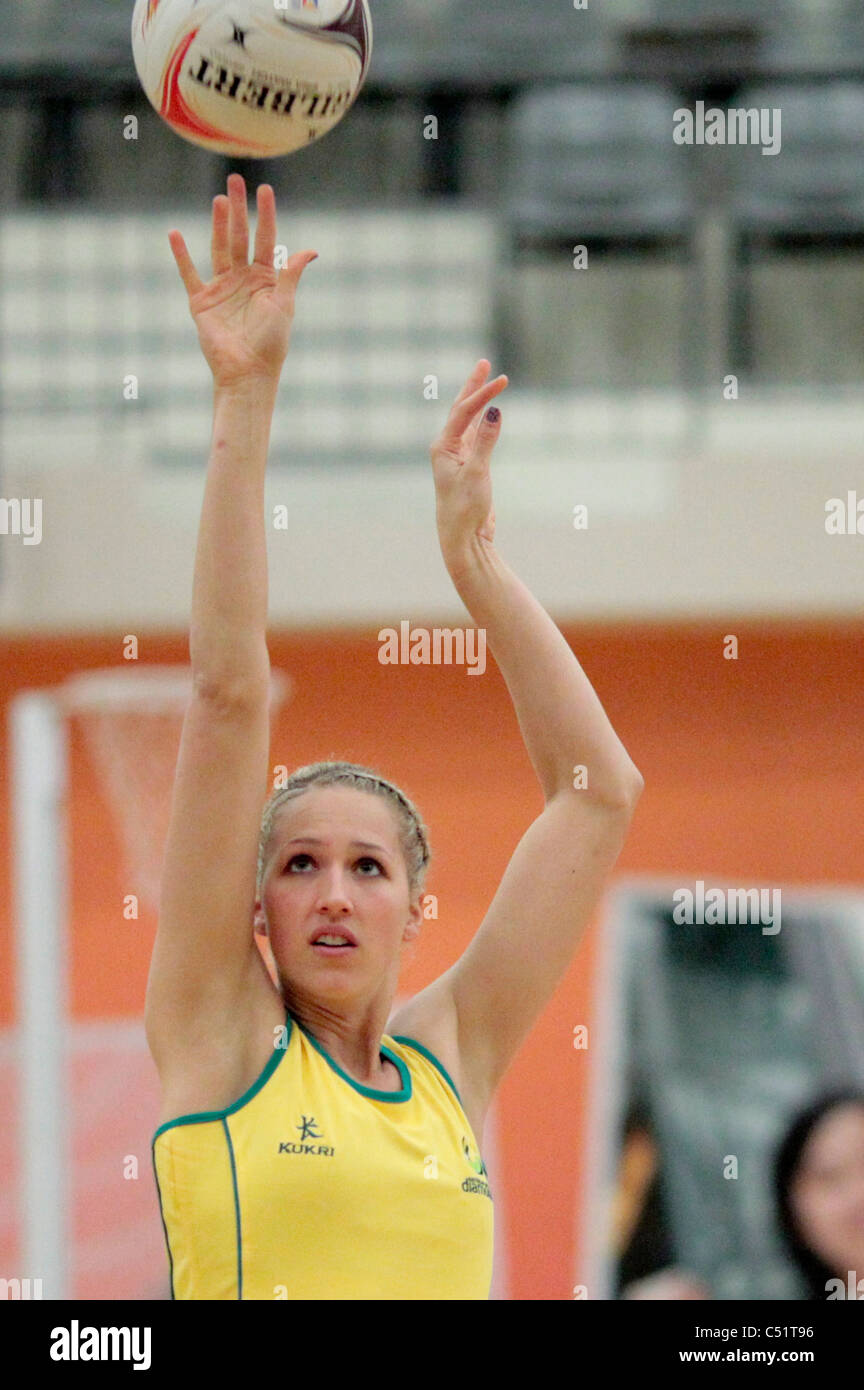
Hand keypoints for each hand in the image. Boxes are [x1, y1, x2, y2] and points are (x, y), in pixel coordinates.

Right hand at [168, 172, 317, 387]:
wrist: (248, 372)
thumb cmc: (271, 342)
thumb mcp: (284, 304)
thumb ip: (291, 274)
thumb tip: (311, 251)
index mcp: (265, 279)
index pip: (266, 239)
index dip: (266, 215)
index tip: (265, 189)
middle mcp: (243, 279)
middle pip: (239, 237)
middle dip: (238, 210)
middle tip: (235, 180)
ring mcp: (221, 288)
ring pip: (218, 248)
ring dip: (217, 224)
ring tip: (219, 200)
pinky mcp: (201, 301)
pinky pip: (189, 273)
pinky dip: (181, 255)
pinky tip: (175, 234)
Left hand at [429, 359, 507, 564]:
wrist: (463, 537)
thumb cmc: (465, 508)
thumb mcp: (478, 473)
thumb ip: (486, 441)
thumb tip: (495, 411)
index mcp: (443, 447)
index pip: (464, 412)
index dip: (483, 394)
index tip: (503, 381)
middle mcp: (447, 448)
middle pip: (461, 409)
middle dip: (473, 387)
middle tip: (484, 363)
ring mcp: (457, 457)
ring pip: (468, 422)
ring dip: (478, 402)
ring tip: (486, 380)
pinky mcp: (469, 467)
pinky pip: (476, 437)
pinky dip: (484, 422)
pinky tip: (490, 413)